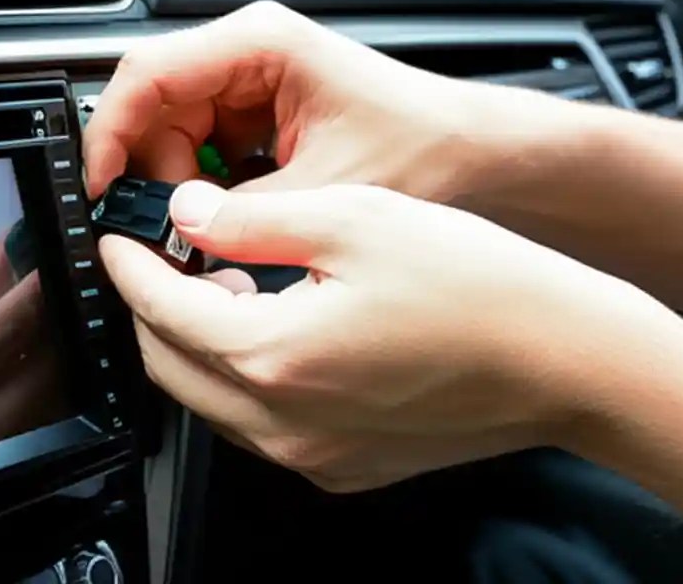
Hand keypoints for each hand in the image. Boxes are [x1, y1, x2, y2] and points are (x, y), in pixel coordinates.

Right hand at [83, 0, 525, 200]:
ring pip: (168, 137)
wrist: (470, 154)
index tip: (100, 187)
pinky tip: (225, 222)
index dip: (110, 132)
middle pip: (151, 110)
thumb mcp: (326, 190)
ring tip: (203, 234)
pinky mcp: (252, 117)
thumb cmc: (420, 146)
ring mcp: (246, 85)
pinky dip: (200, 193)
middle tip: (159, 231)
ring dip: (175, 189)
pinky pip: (197, 153)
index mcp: (257, 46)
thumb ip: (242, 215)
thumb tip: (172, 233)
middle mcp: (243, 56)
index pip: (147, 74)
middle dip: (148, 175)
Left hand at [99, 180, 663, 491]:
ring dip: (194, 343)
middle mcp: (282, 421)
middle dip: (150, 307)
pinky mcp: (339, 465)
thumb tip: (186, 216)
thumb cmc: (479, 287)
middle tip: (160, 258)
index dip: (128, 265)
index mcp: (274, 355)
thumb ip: (250, 220)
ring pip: (208, 398)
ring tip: (218, 286)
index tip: (118, 238)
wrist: (564, 357)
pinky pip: (256, 424)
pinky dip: (240, 376)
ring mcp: (310, 453)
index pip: (158, 309)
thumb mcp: (354, 219)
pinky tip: (270, 332)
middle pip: (169, 363)